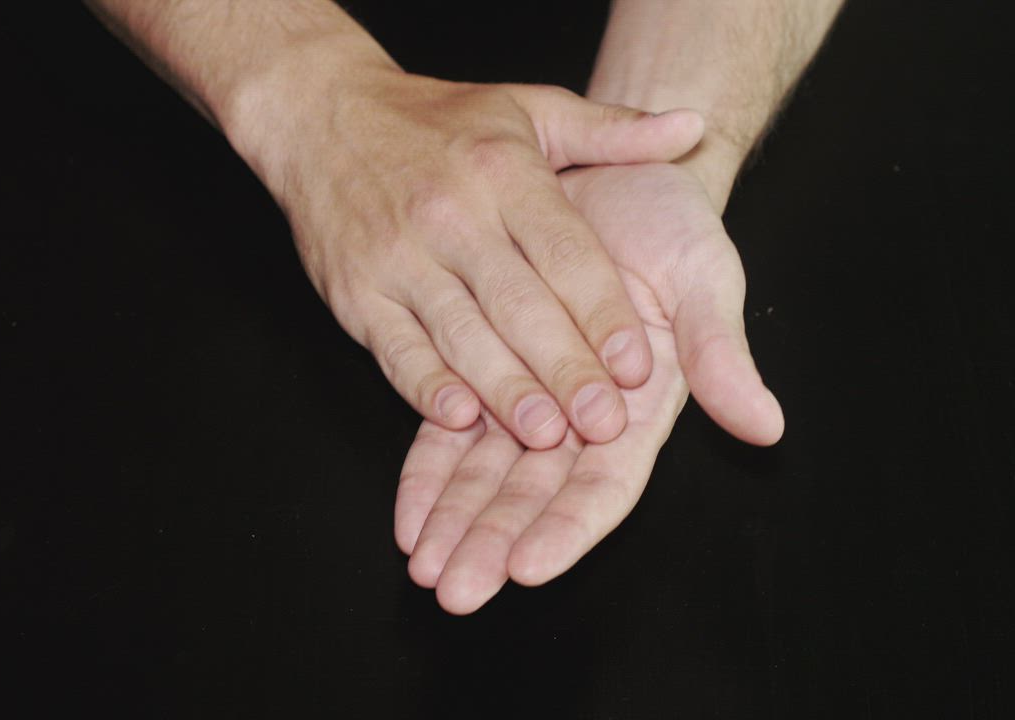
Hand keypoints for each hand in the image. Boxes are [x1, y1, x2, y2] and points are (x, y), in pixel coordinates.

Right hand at [247, 66, 704, 446]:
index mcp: (504, 172)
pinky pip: (396, 349)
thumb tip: (693, 127)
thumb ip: (613, 130)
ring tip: (546, 436)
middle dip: (565, 369)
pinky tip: (459, 420)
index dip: (602, 313)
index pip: (565, 252)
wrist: (320, 112)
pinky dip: (426, 386)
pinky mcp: (355, 293)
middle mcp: (451, 215)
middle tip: (604, 423)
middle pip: (518, 306)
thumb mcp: (531, 108)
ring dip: (504, 390)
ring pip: (461, 336)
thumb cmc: (437, 121)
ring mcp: (397, 257)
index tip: (637, 366)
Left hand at [393, 162, 784, 613]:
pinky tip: (407, 518)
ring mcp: (532, 400)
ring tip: (423, 568)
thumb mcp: (704, 279)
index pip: (605, 486)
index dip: (567, 527)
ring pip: (488, 476)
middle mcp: (583, 418)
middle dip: (494, 544)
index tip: (527, 566)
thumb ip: (720, 355)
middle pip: (536, 497)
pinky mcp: (486, 370)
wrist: (613, 168)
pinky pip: (451, 433)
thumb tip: (766, 425)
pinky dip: (430, 474)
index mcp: (641, 409)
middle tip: (454, 589)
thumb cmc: (671, 226)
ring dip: (456, 523)